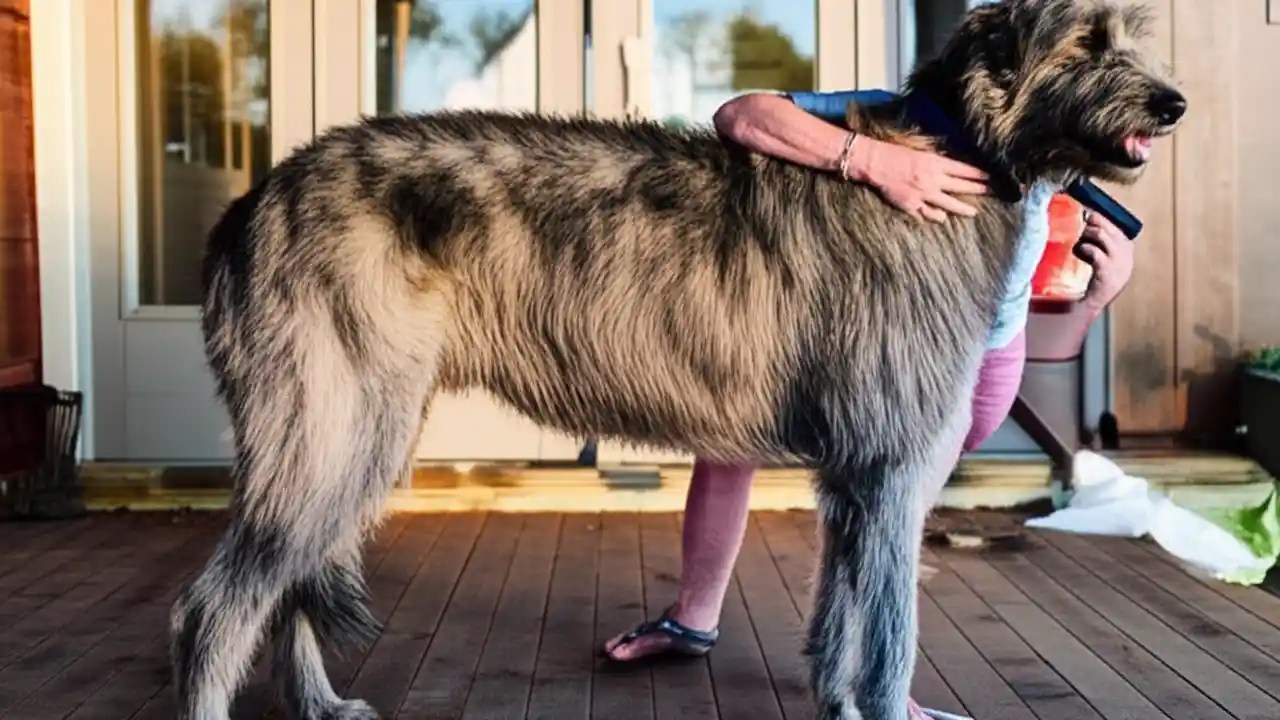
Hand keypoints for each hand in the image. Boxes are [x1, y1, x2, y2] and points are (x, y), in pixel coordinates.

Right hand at [845, 135, 989, 221]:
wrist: (875, 163)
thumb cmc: (896, 153)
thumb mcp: (920, 151)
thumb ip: (937, 160)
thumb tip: (951, 167)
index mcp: (935, 163)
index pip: (963, 170)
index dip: (978, 174)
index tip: (990, 177)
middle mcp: (932, 179)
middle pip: (961, 186)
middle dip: (978, 189)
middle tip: (990, 192)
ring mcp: (923, 194)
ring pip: (948, 204)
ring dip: (963, 208)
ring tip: (973, 212)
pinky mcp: (911, 205)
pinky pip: (927, 214)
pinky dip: (935, 216)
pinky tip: (942, 218)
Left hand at [1075, 210, 1134, 312]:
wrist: (1096, 301)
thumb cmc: (1100, 278)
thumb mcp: (1106, 258)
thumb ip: (1103, 242)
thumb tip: (1089, 217)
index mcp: (1127, 250)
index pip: (1117, 228)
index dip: (1103, 219)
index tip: (1090, 213)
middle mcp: (1126, 255)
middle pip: (1110, 229)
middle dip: (1095, 222)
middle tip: (1084, 220)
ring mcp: (1118, 262)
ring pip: (1102, 235)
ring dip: (1089, 233)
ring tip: (1081, 237)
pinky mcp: (1106, 270)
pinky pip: (1095, 251)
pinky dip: (1085, 247)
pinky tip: (1080, 250)